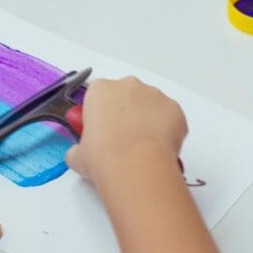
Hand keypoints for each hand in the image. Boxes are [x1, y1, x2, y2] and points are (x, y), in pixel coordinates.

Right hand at [66, 77, 186, 189]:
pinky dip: (166, 130)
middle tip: (122, 141)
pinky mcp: (174, 109)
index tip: (101, 132)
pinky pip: (170, 117)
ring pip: (150, 105)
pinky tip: (158, 148)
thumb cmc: (104, 156)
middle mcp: (128, 86)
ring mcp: (154, 95)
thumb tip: (80, 154)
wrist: (135, 166)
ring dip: (146, 121)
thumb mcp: (78, 155)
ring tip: (141, 148)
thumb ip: (78, 148)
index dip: (100, 115)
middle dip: (125, 114)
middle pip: (126, 96)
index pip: (98, 96)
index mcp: (100, 90)